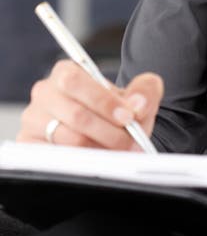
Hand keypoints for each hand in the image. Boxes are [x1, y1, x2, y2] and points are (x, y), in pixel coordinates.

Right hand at [17, 61, 163, 149]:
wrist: (110, 132)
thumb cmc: (118, 112)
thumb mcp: (137, 96)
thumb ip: (145, 91)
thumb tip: (138, 104)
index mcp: (66, 73)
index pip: (75, 81)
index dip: (103, 101)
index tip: (128, 117)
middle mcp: (45, 94)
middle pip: (75, 114)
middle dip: (108, 131)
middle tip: (130, 142)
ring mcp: (34, 121)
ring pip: (68, 139)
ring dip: (101, 148)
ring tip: (120, 152)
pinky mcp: (31, 146)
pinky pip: (57, 159)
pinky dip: (84, 162)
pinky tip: (100, 160)